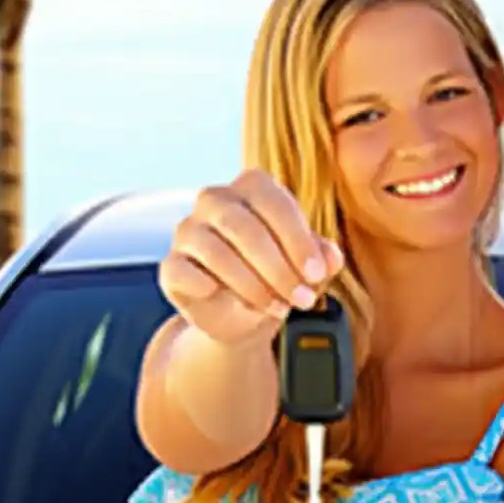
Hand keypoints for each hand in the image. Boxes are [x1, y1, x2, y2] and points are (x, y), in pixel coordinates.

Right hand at [159, 169, 344, 345]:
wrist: (243, 314)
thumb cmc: (279, 277)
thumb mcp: (308, 268)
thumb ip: (323, 258)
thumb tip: (332, 256)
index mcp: (253, 188)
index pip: (274, 203)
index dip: (298, 241)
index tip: (316, 274)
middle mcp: (215, 200)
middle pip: (244, 227)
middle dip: (278, 268)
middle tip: (301, 298)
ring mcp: (188, 230)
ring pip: (216, 252)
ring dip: (253, 286)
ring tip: (278, 308)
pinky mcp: (171, 265)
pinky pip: (185, 273)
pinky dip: (212, 290)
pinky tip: (233, 303)